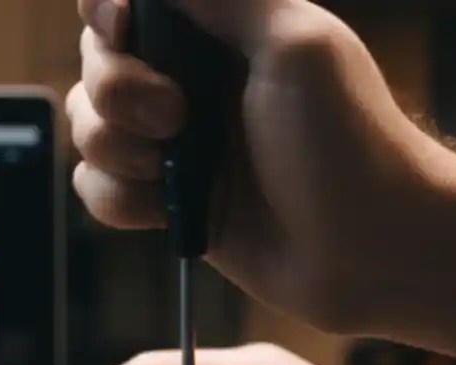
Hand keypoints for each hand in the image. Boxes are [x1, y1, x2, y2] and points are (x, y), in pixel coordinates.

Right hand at [69, 0, 450, 333]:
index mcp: (221, 32)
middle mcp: (190, 83)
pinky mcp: (164, 201)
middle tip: (178, 116)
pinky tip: (167, 211)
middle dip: (118, 92)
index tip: (122, 25)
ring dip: (117, 151)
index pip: (130, 4)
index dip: (107, 12)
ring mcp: (174, 144)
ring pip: (87, 129)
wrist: (367, 249)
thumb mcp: (295, 43)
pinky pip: (94, 189)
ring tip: (173, 172)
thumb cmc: (349, 142)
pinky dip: (121, 200)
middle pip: (96, 65)